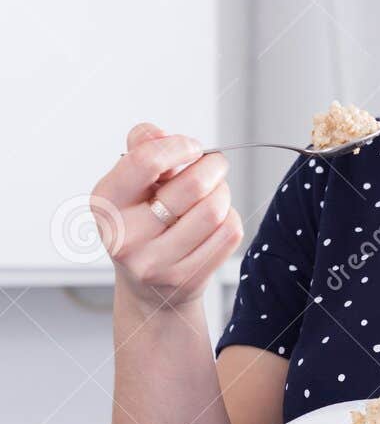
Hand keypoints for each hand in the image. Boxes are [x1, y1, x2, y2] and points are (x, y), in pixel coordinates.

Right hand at [92, 122, 243, 310]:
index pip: (144, 161)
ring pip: (215, 210)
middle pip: (192, 185)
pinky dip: (229, 218)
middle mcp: (126, 236)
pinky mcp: (186, 280)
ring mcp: (156, 262)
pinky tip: (214, 221)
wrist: (148, 289)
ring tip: (213, 193)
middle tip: (214, 165)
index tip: (191, 146)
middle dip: (213, 167)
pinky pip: (228, 234)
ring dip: (223, 193)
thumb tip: (160, 134)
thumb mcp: (129, 185)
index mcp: (106, 203)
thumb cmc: (141, 225)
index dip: (178, 146)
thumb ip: (141, 149)